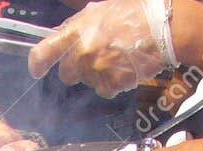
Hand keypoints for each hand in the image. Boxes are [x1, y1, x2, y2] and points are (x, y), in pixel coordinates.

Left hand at [29, 0, 175, 97]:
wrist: (165, 26)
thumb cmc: (135, 12)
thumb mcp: (102, 8)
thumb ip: (80, 25)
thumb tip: (64, 39)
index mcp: (77, 30)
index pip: (43, 53)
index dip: (38, 64)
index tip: (38, 69)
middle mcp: (82, 52)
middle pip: (66, 74)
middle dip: (77, 68)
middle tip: (97, 55)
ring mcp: (96, 71)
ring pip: (87, 82)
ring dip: (98, 74)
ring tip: (118, 56)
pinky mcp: (111, 85)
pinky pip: (105, 90)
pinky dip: (113, 82)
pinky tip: (125, 66)